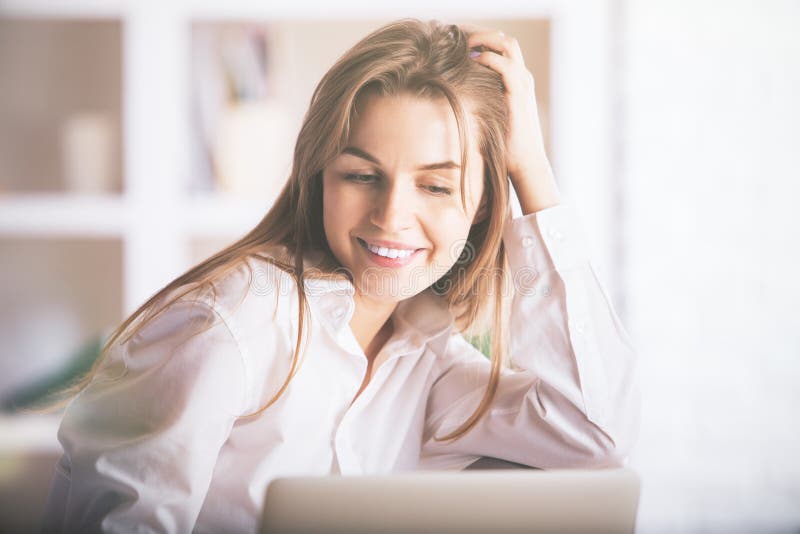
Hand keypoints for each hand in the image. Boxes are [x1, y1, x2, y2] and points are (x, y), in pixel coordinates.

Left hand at [467, 28, 560, 214]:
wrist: (524, 163)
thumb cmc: (503, 146)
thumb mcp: (486, 118)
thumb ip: (474, 103)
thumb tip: (446, 101)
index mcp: (514, 81)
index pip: (499, 47)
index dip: (479, 40)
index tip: (455, 44)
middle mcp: (521, 77)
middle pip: (503, 39)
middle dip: (479, 34)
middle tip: (455, 39)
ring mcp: (522, 83)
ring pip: (506, 44)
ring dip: (482, 40)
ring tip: (461, 45)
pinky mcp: (520, 94)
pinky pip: (505, 65)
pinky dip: (487, 59)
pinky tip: (470, 63)